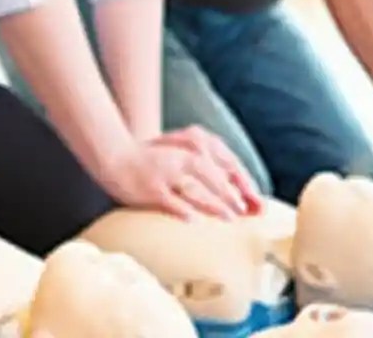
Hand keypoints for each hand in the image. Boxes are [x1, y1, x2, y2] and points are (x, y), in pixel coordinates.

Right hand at [98, 136, 253, 220]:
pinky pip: (170, 201)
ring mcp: (167, 174)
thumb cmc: (154, 160)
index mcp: (193, 150)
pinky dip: (182, 210)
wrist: (116, 156)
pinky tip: (193, 220)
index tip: (256, 201)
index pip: (225, 167)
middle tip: (247, 213)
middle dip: (232, 196)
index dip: (242, 184)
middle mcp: (182, 160)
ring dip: (214, 204)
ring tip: (229, 218)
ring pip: (196, 190)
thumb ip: (204, 170)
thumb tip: (232, 194)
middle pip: (214, 178)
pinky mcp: (152, 188)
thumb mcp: (181, 157)